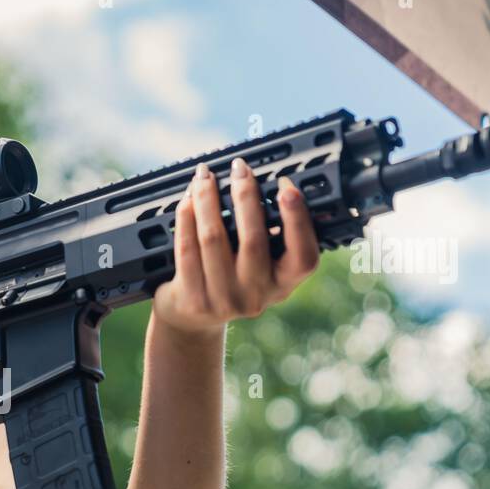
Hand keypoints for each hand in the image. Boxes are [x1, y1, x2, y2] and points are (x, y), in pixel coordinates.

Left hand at [153, 159, 319, 336]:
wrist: (191, 320)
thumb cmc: (230, 280)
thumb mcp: (259, 268)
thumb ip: (269, 237)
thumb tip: (270, 185)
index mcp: (282, 285)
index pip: (303, 256)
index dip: (298, 220)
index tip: (286, 186)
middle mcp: (256, 296)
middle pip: (253, 239)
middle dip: (245, 196)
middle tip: (239, 169)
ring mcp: (223, 301)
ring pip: (214, 239)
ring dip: (208, 199)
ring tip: (205, 176)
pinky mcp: (193, 299)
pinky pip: (187, 249)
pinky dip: (186, 219)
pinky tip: (187, 200)